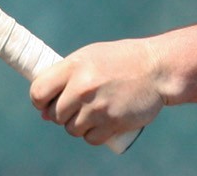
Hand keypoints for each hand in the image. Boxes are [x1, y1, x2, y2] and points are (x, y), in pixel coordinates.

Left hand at [31, 40, 166, 147]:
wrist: (158, 68)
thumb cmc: (121, 61)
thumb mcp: (91, 58)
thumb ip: (66, 79)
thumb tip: (44, 114)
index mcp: (74, 66)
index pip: (38, 92)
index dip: (40, 101)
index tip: (47, 102)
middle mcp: (83, 87)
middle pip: (54, 114)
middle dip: (63, 114)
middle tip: (78, 106)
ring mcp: (97, 106)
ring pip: (72, 129)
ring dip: (79, 125)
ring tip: (94, 111)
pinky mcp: (112, 122)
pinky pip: (90, 139)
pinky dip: (94, 134)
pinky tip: (104, 122)